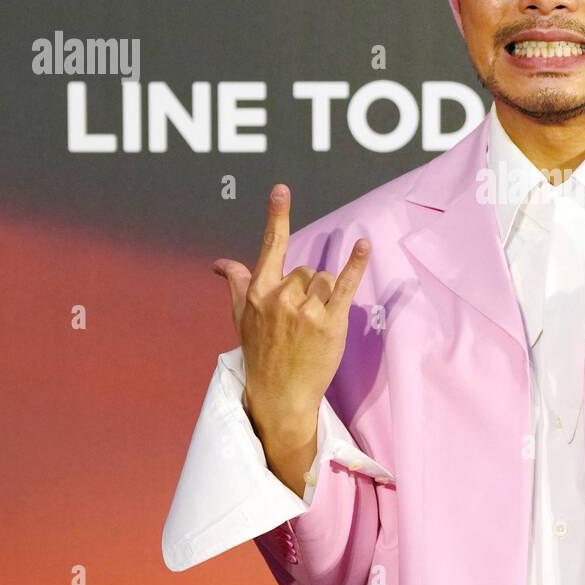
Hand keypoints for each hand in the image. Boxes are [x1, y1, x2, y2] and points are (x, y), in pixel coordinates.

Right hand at [213, 184, 369, 446]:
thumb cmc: (261, 355)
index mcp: (260, 292)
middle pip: (307, 269)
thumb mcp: (242, 318)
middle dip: (308, 289)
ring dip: (324, 297)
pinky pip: (344, 285)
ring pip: (324, 280)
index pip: (271, 247)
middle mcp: (281, 297)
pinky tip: (364, 246)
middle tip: (300, 321)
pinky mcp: (331, 322)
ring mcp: (306, 310)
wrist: (279, 395)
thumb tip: (220, 264)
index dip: (277, 217)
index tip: (281, 190)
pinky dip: (355, 264)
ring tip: (313, 326)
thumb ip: (237, 284)